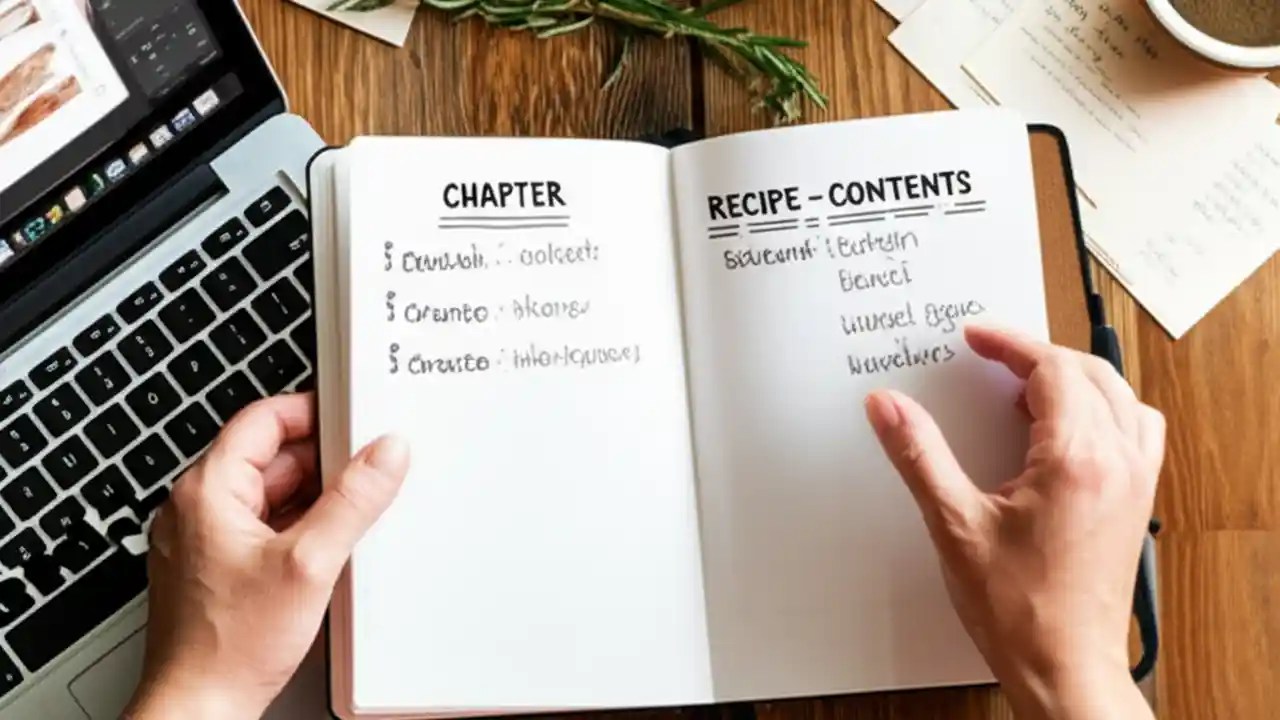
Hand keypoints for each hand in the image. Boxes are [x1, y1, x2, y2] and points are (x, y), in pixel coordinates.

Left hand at [124, 393, 408, 719]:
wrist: (202, 707)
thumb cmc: (228, 646)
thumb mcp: (310, 563)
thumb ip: (353, 501)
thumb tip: (385, 454)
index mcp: (207, 490)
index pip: (263, 418)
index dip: (312, 411)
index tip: (351, 417)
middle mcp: (198, 508)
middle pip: (271, 456)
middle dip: (323, 463)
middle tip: (365, 472)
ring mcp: (205, 539)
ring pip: (270, 494)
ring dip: (313, 499)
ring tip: (349, 519)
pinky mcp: (217, 567)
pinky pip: (264, 527)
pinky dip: (299, 529)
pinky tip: (327, 551)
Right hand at [865, 326, 1161, 719]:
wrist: (1064, 665)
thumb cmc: (1019, 609)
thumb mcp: (954, 524)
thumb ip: (919, 455)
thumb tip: (888, 407)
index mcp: (1076, 460)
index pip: (1051, 369)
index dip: (1009, 344)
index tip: (977, 337)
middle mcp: (1117, 462)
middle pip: (1088, 373)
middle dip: (1036, 355)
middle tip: (991, 355)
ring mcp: (1135, 482)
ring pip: (1118, 396)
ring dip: (1074, 377)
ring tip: (1026, 385)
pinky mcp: (1137, 502)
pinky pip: (1136, 429)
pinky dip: (1106, 409)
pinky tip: (1071, 427)